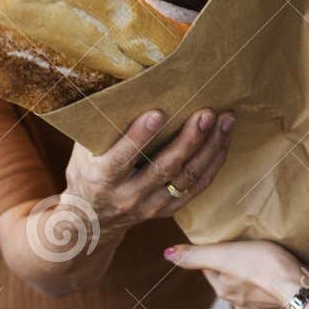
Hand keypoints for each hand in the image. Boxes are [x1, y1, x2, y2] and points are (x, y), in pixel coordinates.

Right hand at [64, 108, 234, 232]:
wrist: (91, 220)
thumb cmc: (87, 173)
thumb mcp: (83, 153)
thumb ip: (103, 129)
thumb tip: (126, 88)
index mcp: (102, 178)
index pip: (122, 157)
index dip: (139, 136)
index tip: (158, 113)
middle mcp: (128, 196)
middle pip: (164, 168)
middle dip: (189, 140)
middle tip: (207, 113)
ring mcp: (151, 206)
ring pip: (188, 178)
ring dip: (210, 148)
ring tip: (225, 121)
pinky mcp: (168, 210)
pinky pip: (197, 187)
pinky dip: (213, 163)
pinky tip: (223, 140)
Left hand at [163, 240, 308, 308]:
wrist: (301, 291)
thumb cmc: (264, 267)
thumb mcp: (227, 254)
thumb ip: (197, 255)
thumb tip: (167, 255)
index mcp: (223, 289)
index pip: (210, 268)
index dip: (216, 253)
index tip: (225, 243)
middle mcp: (238, 303)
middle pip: (230, 278)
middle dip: (235, 266)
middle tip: (246, 249)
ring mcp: (261, 308)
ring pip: (251, 288)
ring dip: (255, 277)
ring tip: (266, 261)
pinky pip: (271, 296)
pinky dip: (273, 287)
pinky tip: (281, 279)